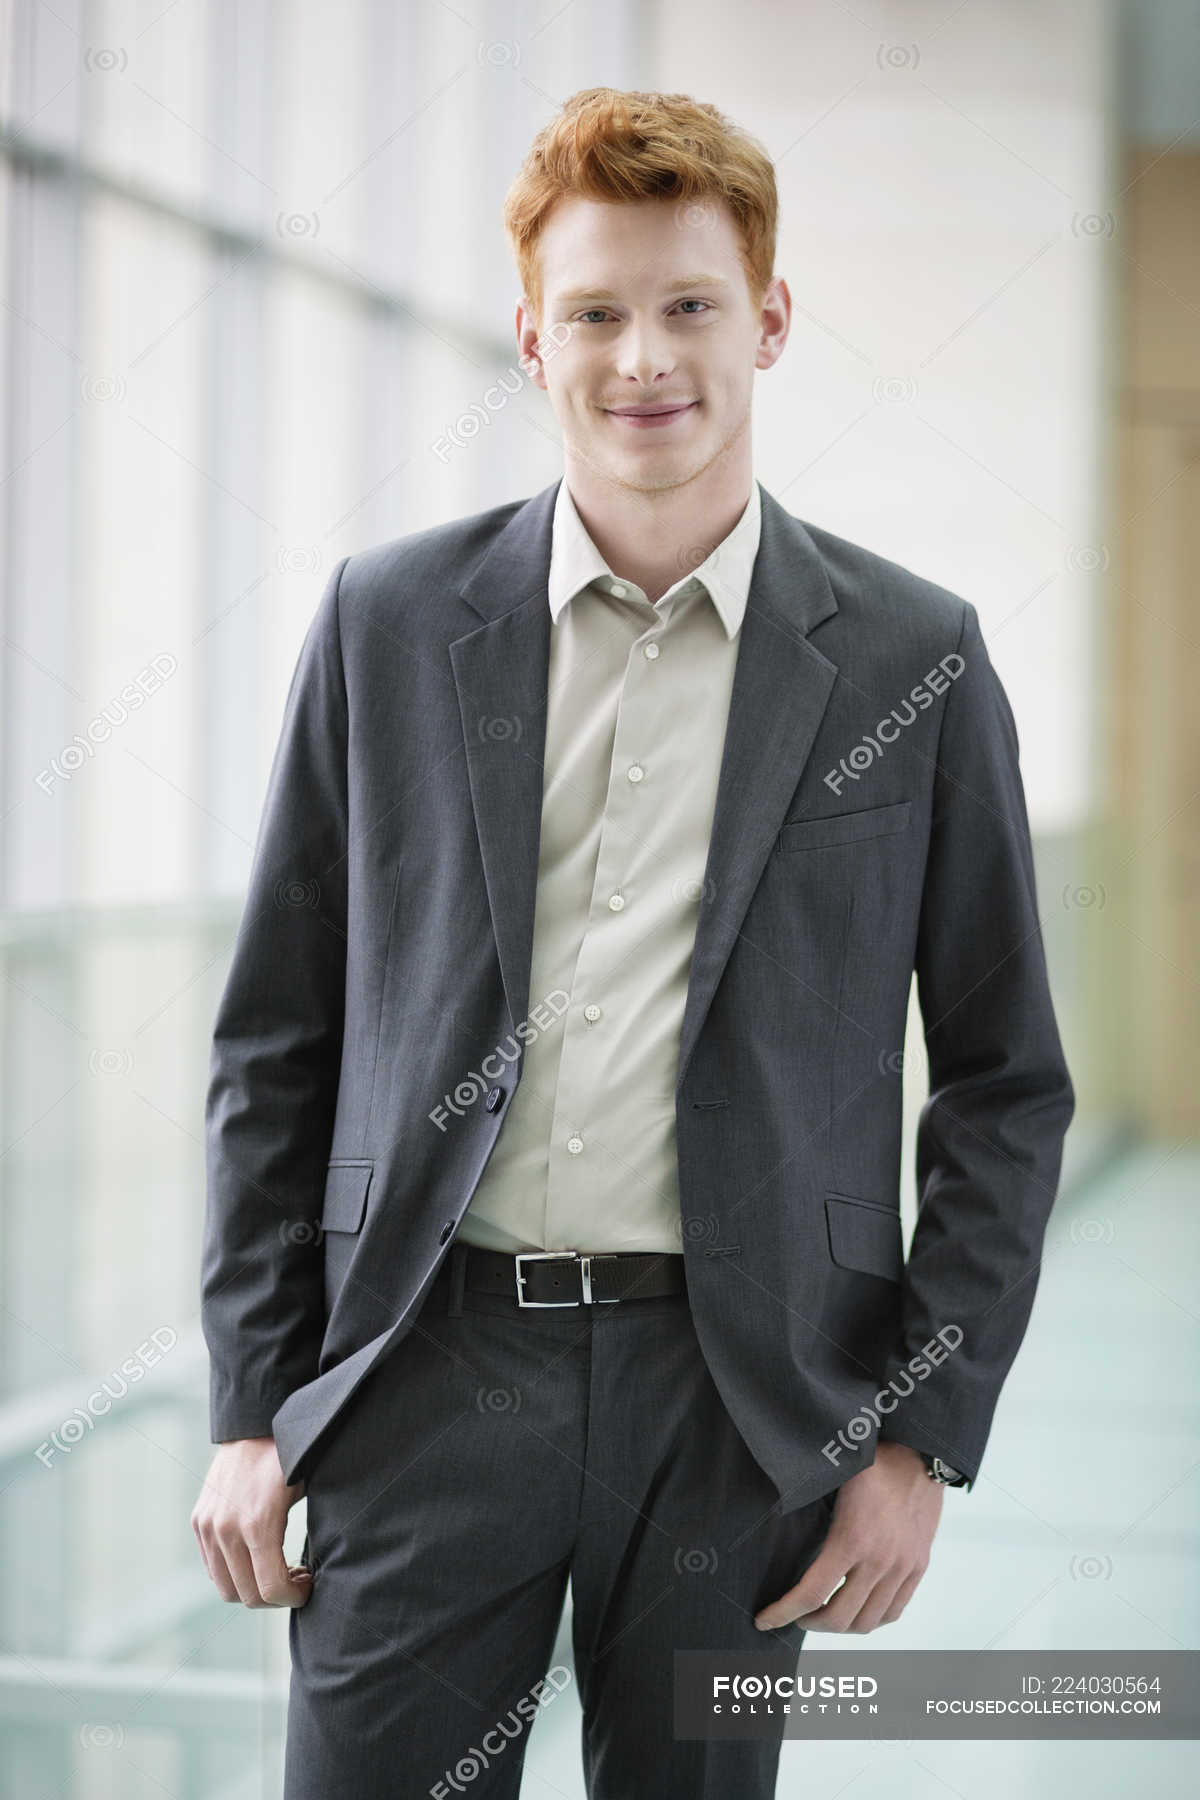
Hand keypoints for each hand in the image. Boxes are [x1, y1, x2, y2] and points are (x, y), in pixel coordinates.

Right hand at [191, 1437, 312, 1606]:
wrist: (255, 1426)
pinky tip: (256, 1557)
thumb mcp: (309, 1494)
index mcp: (258, 1524)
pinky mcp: (199, 1521)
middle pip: (247, 1595)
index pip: (270, 1589)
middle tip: (296, 1580)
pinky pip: (213, 1566)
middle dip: (275, 1597)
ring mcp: (208, 1525)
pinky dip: (234, 1573)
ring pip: (225, 1587)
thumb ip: (307, 1536)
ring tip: (277, 1570)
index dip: (293, 1598)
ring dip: (252, 1589)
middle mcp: (226, 1528)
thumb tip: (315, 1573)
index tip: (308, 1588)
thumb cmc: (292, 1458)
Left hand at [754, 1443, 941, 1632]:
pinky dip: (870, 1620)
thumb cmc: (871, 1462)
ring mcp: (902, 1568)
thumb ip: (808, 1507)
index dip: (783, 1613)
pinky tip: (855, 1610)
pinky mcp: (918, 1568)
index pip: (812, 1594)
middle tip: (795, 1615)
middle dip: (809, 1623)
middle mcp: (879, 1561)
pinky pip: (893, 1612)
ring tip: (822, 1615)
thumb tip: (771, 1519)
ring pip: (867, 1622)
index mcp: (852, 1539)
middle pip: (838, 1618)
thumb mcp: (832, 1480)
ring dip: (839, 1627)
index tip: (764, 1621)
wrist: (919, 1454)